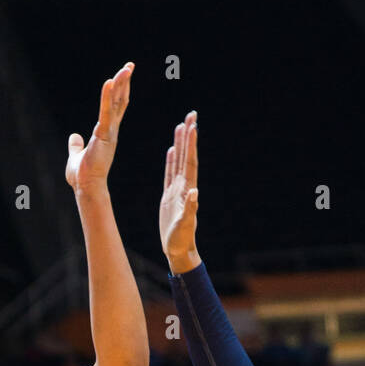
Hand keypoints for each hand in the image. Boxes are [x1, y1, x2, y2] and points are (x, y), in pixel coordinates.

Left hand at [65, 62, 133, 194]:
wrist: (85, 186)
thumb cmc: (82, 175)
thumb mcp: (76, 155)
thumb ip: (75, 145)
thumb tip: (73, 136)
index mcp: (106, 133)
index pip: (116, 108)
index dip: (121, 91)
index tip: (124, 76)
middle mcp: (111, 130)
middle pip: (120, 101)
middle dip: (125, 83)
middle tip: (130, 66)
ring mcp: (109, 132)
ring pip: (117, 103)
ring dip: (121, 84)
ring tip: (126, 68)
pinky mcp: (103, 134)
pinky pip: (106, 111)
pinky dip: (107, 96)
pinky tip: (109, 82)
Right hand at [160, 111, 199, 272]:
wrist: (178, 250)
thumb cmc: (181, 239)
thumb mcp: (184, 225)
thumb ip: (190, 209)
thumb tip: (195, 193)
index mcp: (187, 190)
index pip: (190, 163)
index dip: (191, 144)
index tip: (193, 126)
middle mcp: (184, 187)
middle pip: (187, 156)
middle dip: (189, 136)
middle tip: (191, 115)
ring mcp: (177, 190)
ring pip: (179, 161)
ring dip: (181, 143)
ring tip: (181, 126)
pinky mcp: (170, 196)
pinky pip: (170, 173)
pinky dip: (171, 160)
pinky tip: (171, 150)